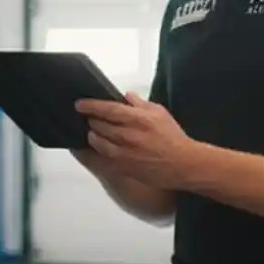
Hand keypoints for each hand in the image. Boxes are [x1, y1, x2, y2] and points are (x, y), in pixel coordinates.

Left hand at [73, 92, 203, 189]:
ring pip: (98, 141)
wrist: (184, 164)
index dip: (90, 106)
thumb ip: (141, 103)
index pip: (107, 109)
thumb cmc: (173, 137)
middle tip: (88, 117)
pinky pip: (103, 157)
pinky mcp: (123, 167)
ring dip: (92, 135)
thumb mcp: (160, 113)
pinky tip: (97, 147)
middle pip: (99, 125)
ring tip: (92, 132)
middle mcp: (128, 135)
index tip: (79, 104)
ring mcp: (124, 153)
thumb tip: (126, 96)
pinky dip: (97, 150)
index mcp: (138, 118)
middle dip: (91, 120)